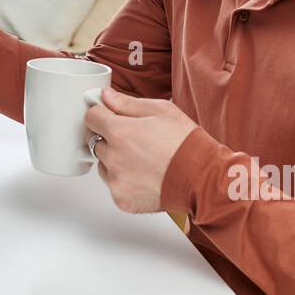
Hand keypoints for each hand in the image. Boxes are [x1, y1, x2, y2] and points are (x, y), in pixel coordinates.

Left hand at [84, 88, 198, 213]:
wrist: (202, 179)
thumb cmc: (186, 143)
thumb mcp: (160, 110)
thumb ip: (127, 103)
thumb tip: (106, 96)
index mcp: (119, 132)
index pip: (91, 117)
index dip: (101, 114)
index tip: (109, 116)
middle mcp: (113, 157)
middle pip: (96, 142)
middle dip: (111, 138)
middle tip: (136, 140)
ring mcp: (116, 180)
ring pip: (104, 165)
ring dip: (115, 160)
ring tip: (143, 160)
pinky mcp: (121, 199)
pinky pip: (114, 185)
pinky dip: (125, 181)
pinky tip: (145, 176)